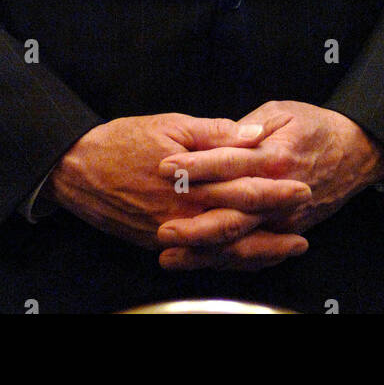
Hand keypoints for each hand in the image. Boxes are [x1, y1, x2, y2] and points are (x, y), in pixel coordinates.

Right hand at [46, 113, 311, 261]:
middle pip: (239, 226)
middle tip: (306, 224)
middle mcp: (183, 213)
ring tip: (289, 248)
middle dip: (276, 226)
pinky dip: (229, 260)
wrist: (77, 169)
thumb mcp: (171, 125)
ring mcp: (172, 233)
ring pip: (224, 251)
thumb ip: (215, 132)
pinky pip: (202, 258)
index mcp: (190, 180)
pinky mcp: (159, 243)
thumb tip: (255, 133)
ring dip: (259, 252)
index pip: (242, 188)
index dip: (275, 189)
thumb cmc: (123, 140)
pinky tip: (248, 256)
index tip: (301, 186)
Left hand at [155, 101, 383, 268]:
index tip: (163, 167)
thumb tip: (215, 139)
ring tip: (170, 255)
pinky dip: (228, 261)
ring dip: (204, 251)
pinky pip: (256, 252)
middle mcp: (279, 193)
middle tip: (161, 229)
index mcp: (274, 157)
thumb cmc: (316, 126)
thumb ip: (246, 127)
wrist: (357, 152)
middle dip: (194, 224)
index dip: (195, 166)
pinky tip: (202, 263)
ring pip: (241, 240)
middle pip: (232, 213)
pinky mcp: (289, 231)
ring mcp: (285, 218)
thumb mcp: (281, 112)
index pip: (228, 163)